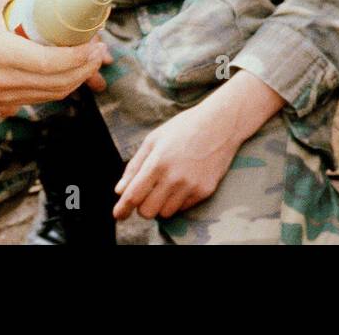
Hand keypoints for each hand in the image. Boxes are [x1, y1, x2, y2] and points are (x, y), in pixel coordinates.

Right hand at [0, 38, 112, 122]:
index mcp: (4, 56)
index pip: (55, 63)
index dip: (81, 56)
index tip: (96, 41)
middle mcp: (5, 83)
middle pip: (59, 84)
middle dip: (85, 69)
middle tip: (98, 50)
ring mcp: (1, 97)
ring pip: (50, 96)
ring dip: (74, 81)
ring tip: (87, 61)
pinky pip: (36, 100)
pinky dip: (55, 89)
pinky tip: (63, 74)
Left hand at [112, 71, 284, 220]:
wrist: (220, 124)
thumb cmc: (184, 128)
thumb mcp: (153, 139)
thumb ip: (135, 166)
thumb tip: (120, 190)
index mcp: (157, 163)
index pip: (134, 196)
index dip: (122, 208)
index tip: (118, 215)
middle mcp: (174, 178)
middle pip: (147, 211)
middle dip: (142, 205)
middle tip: (146, 193)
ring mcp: (191, 186)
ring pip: (165, 213)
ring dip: (160, 204)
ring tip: (166, 186)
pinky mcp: (205, 191)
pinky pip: (183, 208)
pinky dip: (177, 201)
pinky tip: (182, 183)